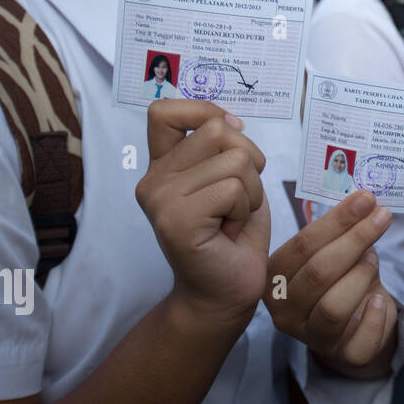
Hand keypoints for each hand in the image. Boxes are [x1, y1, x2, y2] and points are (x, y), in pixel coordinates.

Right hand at [135, 100, 270, 325]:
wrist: (226, 292)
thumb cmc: (234, 235)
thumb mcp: (232, 179)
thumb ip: (222, 146)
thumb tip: (229, 120)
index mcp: (164, 166)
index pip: (164, 111)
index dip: (204, 111)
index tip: (232, 135)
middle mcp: (153, 179)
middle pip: (217, 130)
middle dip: (248, 161)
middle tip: (236, 200)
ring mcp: (160, 199)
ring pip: (234, 160)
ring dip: (250, 192)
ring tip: (232, 219)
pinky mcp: (175, 219)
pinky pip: (234, 189)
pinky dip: (245, 210)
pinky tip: (229, 233)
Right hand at [265, 190, 397, 373]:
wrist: (356, 319)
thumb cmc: (341, 276)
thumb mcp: (335, 250)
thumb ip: (341, 229)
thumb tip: (365, 202)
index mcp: (275, 278)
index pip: (303, 245)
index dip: (337, 220)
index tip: (366, 199)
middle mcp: (284, 310)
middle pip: (319, 272)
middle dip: (355, 240)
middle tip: (383, 217)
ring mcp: (311, 336)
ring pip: (333, 306)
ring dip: (362, 275)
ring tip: (374, 259)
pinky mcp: (343, 354)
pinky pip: (360, 338)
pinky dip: (375, 315)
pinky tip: (380, 298)